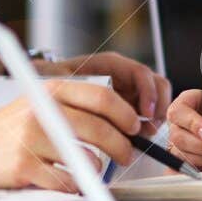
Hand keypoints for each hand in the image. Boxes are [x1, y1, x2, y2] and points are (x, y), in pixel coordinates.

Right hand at [0, 80, 143, 192]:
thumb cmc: (12, 127)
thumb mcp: (42, 102)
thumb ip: (76, 107)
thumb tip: (123, 123)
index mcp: (52, 90)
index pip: (102, 98)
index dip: (125, 114)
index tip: (135, 127)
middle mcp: (42, 110)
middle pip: (99, 129)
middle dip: (122, 146)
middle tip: (128, 155)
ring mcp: (31, 139)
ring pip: (86, 158)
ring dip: (97, 169)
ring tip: (93, 169)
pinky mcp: (23, 166)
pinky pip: (65, 181)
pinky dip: (75, 186)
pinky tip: (72, 182)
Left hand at [38, 51, 170, 121]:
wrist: (44, 85)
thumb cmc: (54, 80)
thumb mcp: (63, 84)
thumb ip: (78, 94)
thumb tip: (96, 111)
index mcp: (111, 64)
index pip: (141, 73)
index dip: (148, 93)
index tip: (146, 113)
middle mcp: (123, 75)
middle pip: (157, 84)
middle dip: (158, 107)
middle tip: (149, 127)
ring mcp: (128, 89)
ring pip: (156, 99)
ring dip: (155, 117)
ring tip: (144, 134)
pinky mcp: (128, 105)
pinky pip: (147, 113)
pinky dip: (147, 124)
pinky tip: (137, 136)